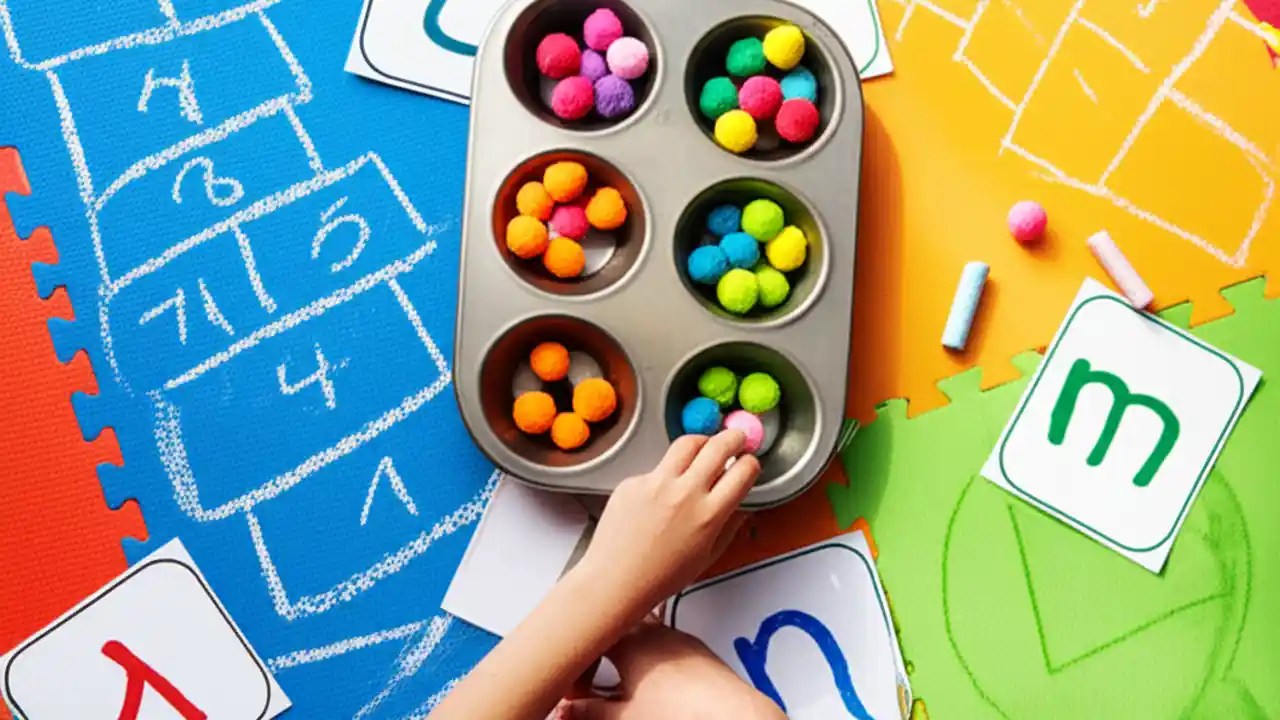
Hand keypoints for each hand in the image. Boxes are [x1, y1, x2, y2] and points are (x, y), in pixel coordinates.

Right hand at [554, 621, 785, 719]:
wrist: (732, 715)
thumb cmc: (683, 713)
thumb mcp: (624, 717)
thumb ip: (589, 712)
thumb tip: (563, 711)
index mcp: (630, 641)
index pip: (590, 633)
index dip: (575, 656)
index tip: (570, 679)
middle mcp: (654, 631)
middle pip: (616, 625)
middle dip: (600, 645)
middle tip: (588, 670)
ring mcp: (677, 638)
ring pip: (640, 631)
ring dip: (624, 649)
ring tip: (618, 677)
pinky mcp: (696, 651)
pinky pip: (662, 643)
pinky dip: (649, 656)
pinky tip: (652, 679)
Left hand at [576, 431, 759, 617]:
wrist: (616, 580)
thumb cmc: (661, 576)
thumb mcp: (708, 556)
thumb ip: (729, 526)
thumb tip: (743, 505)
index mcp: (709, 515)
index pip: (743, 471)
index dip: (750, 463)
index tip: (748, 463)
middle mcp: (684, 493)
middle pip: (718, 446)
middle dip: (733, 438)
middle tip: (735, 439)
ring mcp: (656, 483)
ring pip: (687, 443)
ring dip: (702, 442)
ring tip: (703, 450)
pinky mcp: (633, 481)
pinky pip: (658, 467)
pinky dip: (666, 473)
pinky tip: (661, 494)